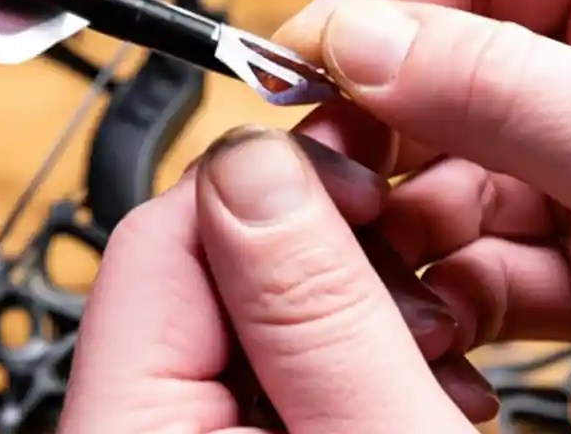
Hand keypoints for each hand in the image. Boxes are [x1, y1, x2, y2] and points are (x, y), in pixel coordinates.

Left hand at [57, 116, 500, 432]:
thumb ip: (311, 305)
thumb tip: (254, 163)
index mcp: (132, 427)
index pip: (156, 238)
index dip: (269, 185)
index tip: (365, 174)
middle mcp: (138, 426)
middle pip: (205, 270)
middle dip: (328, 254)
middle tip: (423, 270)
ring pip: (253, 315)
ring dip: (355, 309)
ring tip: (438, 353)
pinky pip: (276, 371)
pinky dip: (350, 362)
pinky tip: (416, 388)